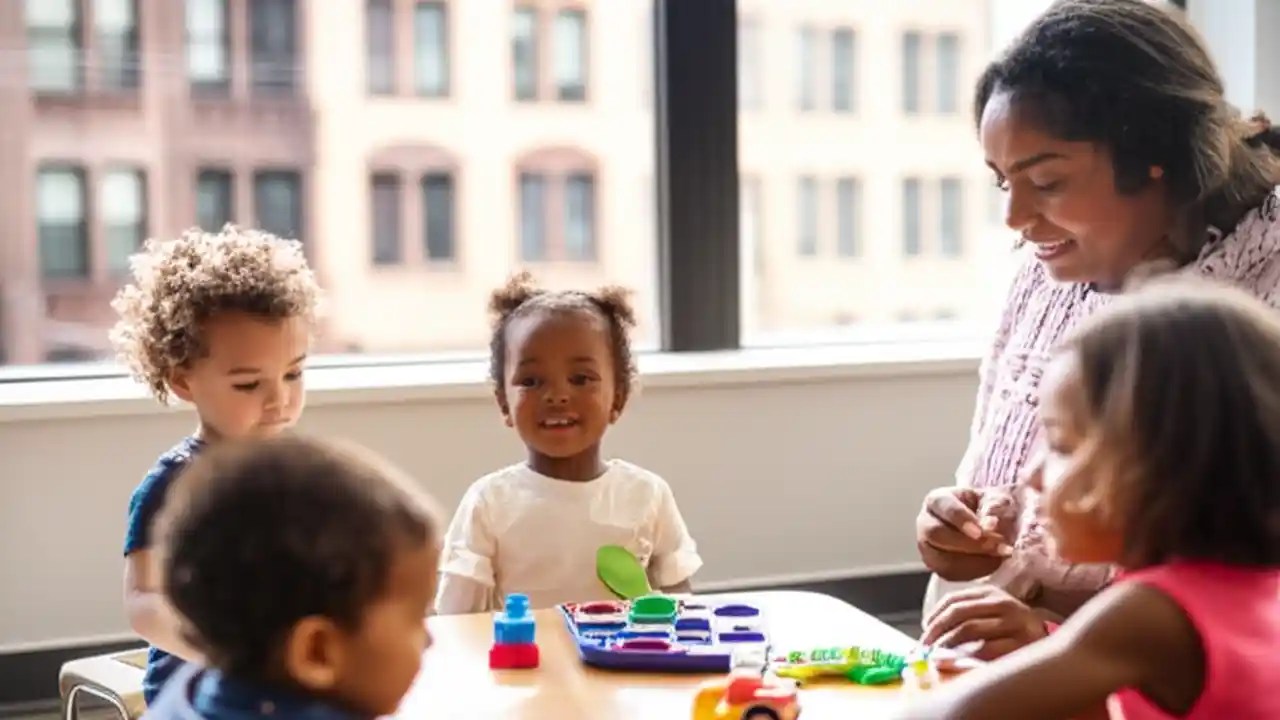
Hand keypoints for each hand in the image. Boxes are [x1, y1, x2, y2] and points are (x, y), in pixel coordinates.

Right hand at [916, 486, 1016, 580]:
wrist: (984, 525)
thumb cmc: (986, 508)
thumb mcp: (994, 500)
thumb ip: (994, 508)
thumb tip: (989, 525)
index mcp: (938, 500)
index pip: (944, 507)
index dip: (961, 519)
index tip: (980, 532)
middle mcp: (925, 522)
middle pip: (937, 534)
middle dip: (968, 544)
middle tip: (996, 547)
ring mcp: (927, 546)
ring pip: (942, 559)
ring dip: (974, 561)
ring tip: (999, 556)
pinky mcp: (934, 566)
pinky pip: (950, 574)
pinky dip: (974, 572)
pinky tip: (992, 563)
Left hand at [920, 585, 1047, 660]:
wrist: (1051, 641)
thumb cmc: (1013, 629)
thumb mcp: (992, 613)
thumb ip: (967, 614)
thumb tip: (931, 629)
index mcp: (991, 592)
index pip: (954, 599)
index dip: (935, 615)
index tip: (925, 630)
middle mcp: (1003, 602)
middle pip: (959, 612)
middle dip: (937, 630)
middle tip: (925, 645)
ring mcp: (1015, 621)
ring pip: (970, 629)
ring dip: (948, 643)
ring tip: (938, 654)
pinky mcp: (1023, 642)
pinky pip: (987, 648)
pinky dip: (968, 655)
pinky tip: (960, 660)